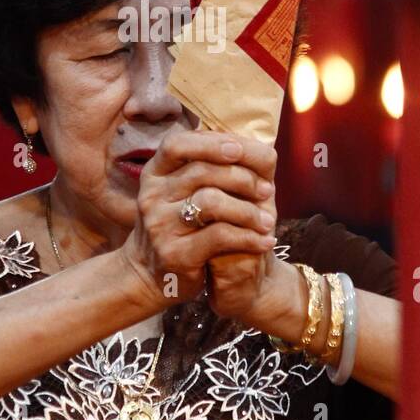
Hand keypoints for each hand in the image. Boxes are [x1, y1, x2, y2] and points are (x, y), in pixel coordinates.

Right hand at [117, 127, 276, 311]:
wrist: (151, 276)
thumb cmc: (181, 226)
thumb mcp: (184, 192)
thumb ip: (208, 167)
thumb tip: (255, 148)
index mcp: (155, 174)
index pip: (176, 145)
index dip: (210, 143)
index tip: (239, 150)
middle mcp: (152, 196)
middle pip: (201, 171)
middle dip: (242, 178)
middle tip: (267, 191)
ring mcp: (160, 225)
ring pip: (211, 202)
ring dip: (249, 211)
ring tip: (268, 221)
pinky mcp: (175, 254)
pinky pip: (219, 236)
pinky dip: (249, 237)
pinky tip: (264, 241)